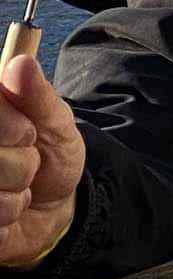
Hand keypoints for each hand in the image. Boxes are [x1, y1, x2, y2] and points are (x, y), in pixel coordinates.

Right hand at [0, 52, 84, 269]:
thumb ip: (38, 96)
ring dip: (16, 192)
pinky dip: (9, 214)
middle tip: (28, 160)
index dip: (13, 128)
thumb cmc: (51, 152)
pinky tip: (9, 208)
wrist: (53, 202)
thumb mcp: (56, 121)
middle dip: (22, 163)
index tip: (29, 132)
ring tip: (19, 185)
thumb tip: (21, 64)